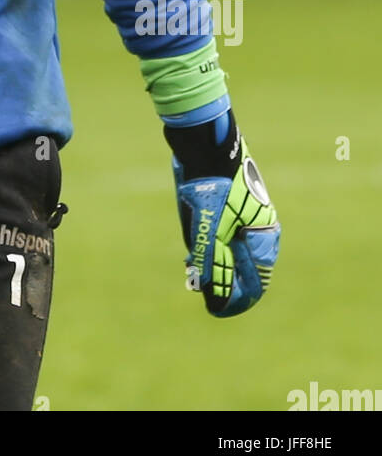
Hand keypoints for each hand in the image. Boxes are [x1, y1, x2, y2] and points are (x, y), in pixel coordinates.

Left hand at [164, 112, 279, 317]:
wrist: (203, 146)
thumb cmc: (212, 189)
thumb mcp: (211, 234)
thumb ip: (214, 267)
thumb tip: (216, 301)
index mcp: (264, 240)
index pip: (255, 285)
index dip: (234, 301)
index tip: (214, 310)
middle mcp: (259, 231)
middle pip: (243, 270)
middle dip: (221, 282)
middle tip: (199, 287)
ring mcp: (245, 218)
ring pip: (231, 253)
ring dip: (213, 264)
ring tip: (192, 268)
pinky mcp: (229, 208)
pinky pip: (223, 236)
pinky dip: (210, 247)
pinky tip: (193, 249)